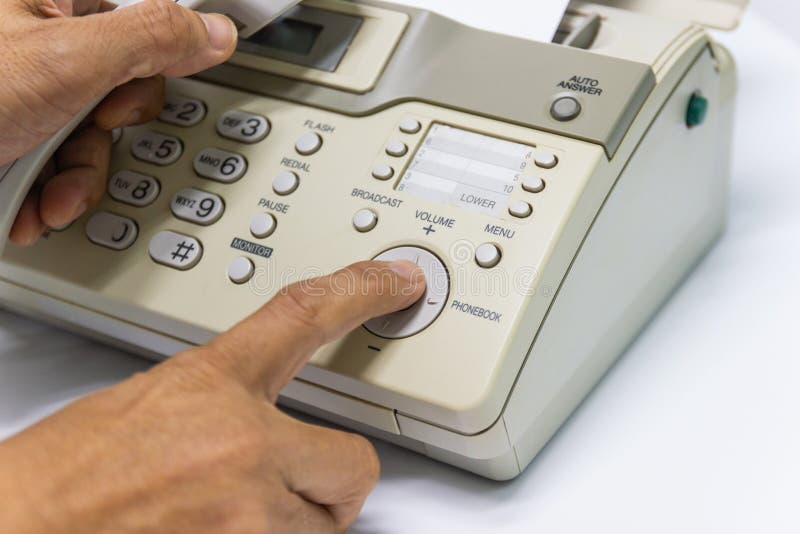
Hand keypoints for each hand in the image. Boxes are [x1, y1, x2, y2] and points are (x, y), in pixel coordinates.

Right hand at [0, 261, 425, 532]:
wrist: (19, 529)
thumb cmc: (63, 475)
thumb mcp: (149, 405)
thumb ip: (222, 407)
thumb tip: (264, 425)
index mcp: (212, 385)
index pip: (304, 314)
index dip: (361, 289)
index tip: (397, 282)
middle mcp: (244, 446)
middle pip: (356, 465)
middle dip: (329, 479)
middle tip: (281, 485)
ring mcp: (249, 517)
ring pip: (324, 527)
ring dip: (289, 527)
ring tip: (223, 519)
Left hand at [1, 0, 237, 244]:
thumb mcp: (60, 64)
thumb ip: (147, 38)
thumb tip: (212, 30)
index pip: (135, 10)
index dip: (155, 52)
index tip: (155, 85)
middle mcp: (28, 36)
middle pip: (114, 78)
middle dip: (105, 131)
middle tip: (85, 133)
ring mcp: (17, 88)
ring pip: (86, 129)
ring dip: (75, 176)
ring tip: (46, 197)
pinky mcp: (6, 132)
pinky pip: (53, 156)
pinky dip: (47, 190)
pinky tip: (24, 204)